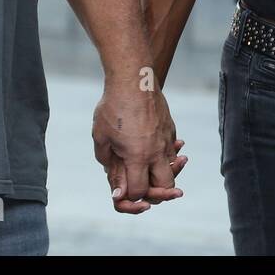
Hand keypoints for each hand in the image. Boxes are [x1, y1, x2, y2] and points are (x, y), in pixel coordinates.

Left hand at [92, 83, 183, 213]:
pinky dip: (166, 154)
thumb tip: (111, 175)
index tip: (124, 188)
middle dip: (156, 191)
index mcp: (137, 157)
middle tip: (144, 184)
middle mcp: (156, 152)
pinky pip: (172, 149)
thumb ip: (106, 161)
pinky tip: (154, 146)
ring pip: (173, 168)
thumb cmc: (113, 107)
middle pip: (166, 186)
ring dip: (163, 172)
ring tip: (151, 167)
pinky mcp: (170, 128)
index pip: (140, 191)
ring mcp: (166, 140)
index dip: (131, 194)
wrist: (134, 80)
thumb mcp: (101, 136)